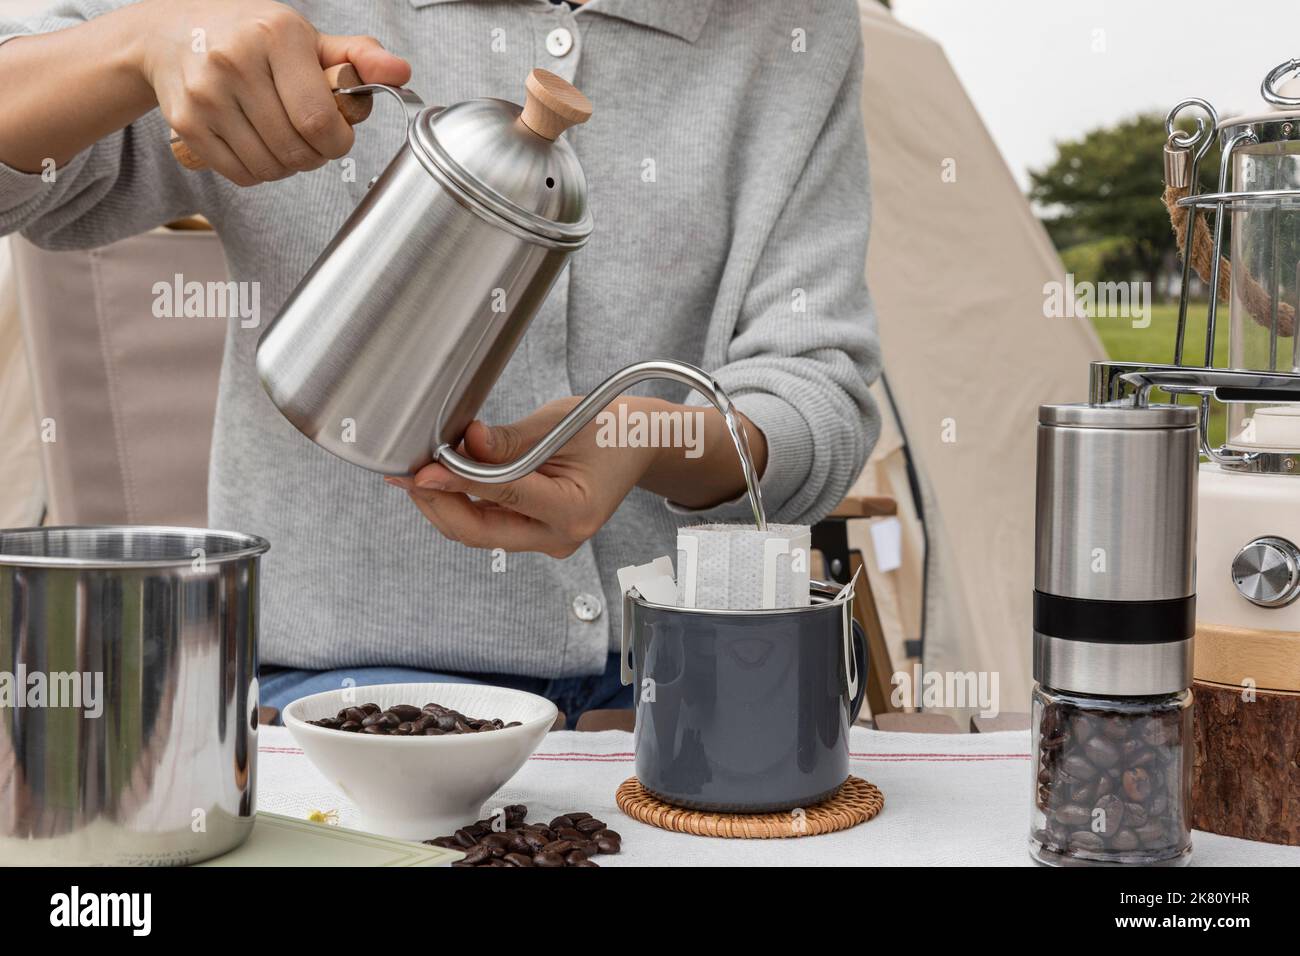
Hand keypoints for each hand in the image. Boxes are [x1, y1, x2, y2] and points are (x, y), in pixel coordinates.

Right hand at [137, 0, 409, 184]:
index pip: (319, 120)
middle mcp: (235, 61)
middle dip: (315, 155)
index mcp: (276, 35)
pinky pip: (241, 174)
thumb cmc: (252, 38)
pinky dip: (259, 171)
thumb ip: (358, 57)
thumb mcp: (306, 37)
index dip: (338, 141)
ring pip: (270, 167)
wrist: (171, 34)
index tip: (337, 134)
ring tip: (285, 140)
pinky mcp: (187, 123)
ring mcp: (207, 94)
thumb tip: (401, 73)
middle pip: (296, 149)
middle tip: (312, 140)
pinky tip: (258, 145)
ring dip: (288, 166)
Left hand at [387, 397, 663, 558]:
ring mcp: (548, 541)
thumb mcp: (561, 424)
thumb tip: (465, 442)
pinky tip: (444, 480)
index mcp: (574, 512)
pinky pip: (490, 525)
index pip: (503, 496)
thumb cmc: (611, 430)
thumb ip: (511, 440)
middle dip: (437, 504)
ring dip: (445, 504)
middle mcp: (560, 537)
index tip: (421, 469)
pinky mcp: (538, 533)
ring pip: (479, 533)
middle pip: (480, 532)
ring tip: (418, 473)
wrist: (640, 444)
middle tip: (406, 476)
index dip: (456, 483)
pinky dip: (464, 503)